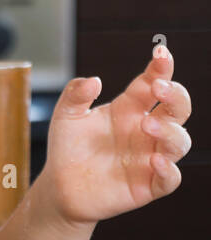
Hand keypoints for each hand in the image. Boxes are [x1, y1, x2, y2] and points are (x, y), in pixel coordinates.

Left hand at [39, 46, 191, 226]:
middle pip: (177, 109)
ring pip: (179, 141)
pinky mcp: (148, 185)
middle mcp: (146, 130)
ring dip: (169, 131)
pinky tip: (155, 161)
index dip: (161, 68)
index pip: (153, 84)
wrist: (60, 186)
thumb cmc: (68, 147)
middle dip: (175, 95)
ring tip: (146, 125)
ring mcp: (150, 157)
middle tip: (160, 88)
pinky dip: (168, 170)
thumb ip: (75, 95)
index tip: (161, 53)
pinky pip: (169, 178)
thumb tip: (93, 80)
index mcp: (129, 109)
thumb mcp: (65, 116)